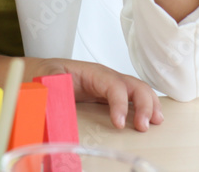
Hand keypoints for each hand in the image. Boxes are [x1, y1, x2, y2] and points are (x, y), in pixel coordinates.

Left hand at [32, 58, 162, 131]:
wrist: (43, 72)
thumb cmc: (48, 73)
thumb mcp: (48, 76)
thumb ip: (55, 84)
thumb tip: (60, 93)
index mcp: (93, 72)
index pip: (114, 85)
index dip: (120, 104)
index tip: (119, 123)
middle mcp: (107, 77)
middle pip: (134, 85)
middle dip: (144, 105)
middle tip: (142, 127)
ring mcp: (111, 85)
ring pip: (139, 91)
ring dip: (151, 106)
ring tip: (154, 123)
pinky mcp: (111, 95)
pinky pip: (134, 98)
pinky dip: (146, 107)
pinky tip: (151, 119)